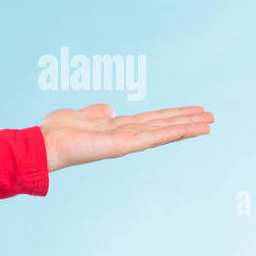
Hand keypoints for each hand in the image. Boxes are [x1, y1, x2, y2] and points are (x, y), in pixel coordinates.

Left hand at [40, 104, 213, 172]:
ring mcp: (126, 141)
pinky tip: (191, 129)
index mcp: (116, 127)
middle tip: (211, 117)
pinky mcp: (123, 145)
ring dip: (187, 127)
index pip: (151, 121)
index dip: (171, 116)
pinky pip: (154, 136)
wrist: (44, 144)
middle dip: (186, 121)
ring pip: (163, 131)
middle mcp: (125, 135)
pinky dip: (173, 132)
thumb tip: (109, 109)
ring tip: (210, 123)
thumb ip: (96, 113)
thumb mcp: (79, 115)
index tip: (192, 112)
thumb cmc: (56, 132)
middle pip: (163, 125)